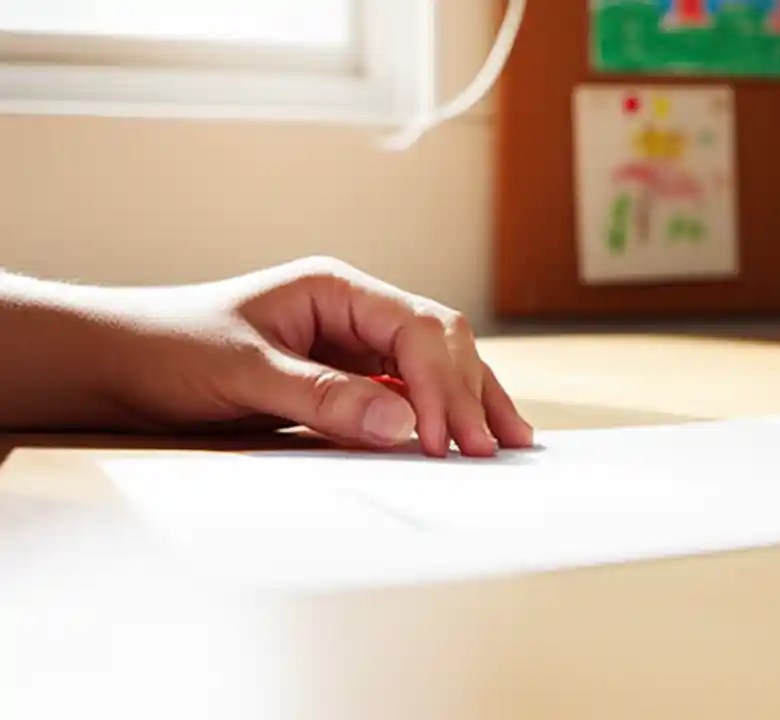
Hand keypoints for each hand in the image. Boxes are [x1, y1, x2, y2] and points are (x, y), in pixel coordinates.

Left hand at [3, 257, 531, 456]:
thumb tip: (405, 426)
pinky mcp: (345, 379)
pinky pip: (406, 394)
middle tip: (491, 449)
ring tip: (509, 441)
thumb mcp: (244, 373)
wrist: (116, 365)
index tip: (445, 439)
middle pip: (439, 343)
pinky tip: (460, 438)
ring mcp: (352, 345)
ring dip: (470, 401)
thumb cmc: (168, 350)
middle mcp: (353, 311)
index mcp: (335, 288)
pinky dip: (438, 416)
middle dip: (470, 392)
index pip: (415, 328)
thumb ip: (324, 397)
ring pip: (433, 366)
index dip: (440, 384)